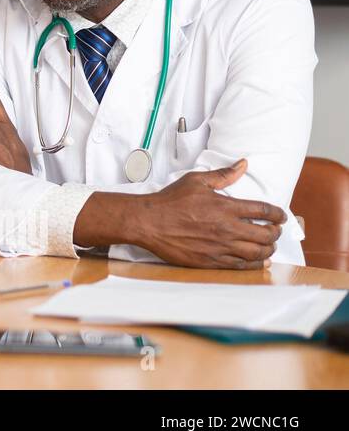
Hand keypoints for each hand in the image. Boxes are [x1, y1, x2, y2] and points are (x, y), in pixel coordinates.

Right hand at [131, 160, 285, 268]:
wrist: (149, 222)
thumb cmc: (171, 201)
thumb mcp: (196, 181)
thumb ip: (223, 175)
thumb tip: (243, 164)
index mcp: (226, 207)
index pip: (263, 211)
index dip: (278, 214)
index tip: (281, 215)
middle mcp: (228, 229)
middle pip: (266, 235)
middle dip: (276, 233)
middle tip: (275, 230)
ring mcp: (221, 247)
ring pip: (257, 253)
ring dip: (268, 250)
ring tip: (268, 246)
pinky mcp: (212, 261)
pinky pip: (241, 266)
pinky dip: (255, 264)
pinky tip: (258, 261)